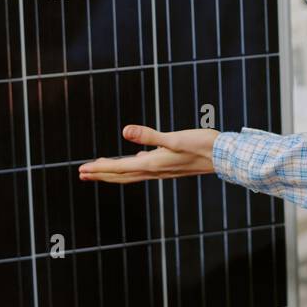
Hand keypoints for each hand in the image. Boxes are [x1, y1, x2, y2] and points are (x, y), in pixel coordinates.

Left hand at [78, 125, 217, 183]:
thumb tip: (125, 131)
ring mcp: (163, 169)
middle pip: (122, 175)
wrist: (224, 157)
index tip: (82, 170)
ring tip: (101, 169)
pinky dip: (133, 167)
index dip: (100, 169)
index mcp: (153, 164)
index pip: (119, 169)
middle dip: (101, 174)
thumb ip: (148, 135)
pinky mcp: (171, 166)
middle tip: (83, 174)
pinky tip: (136, 161)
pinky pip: (145, 169)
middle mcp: (155, 170)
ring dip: (115, 172)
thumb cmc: (202, 145)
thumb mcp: (174, 138)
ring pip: (132, 174)